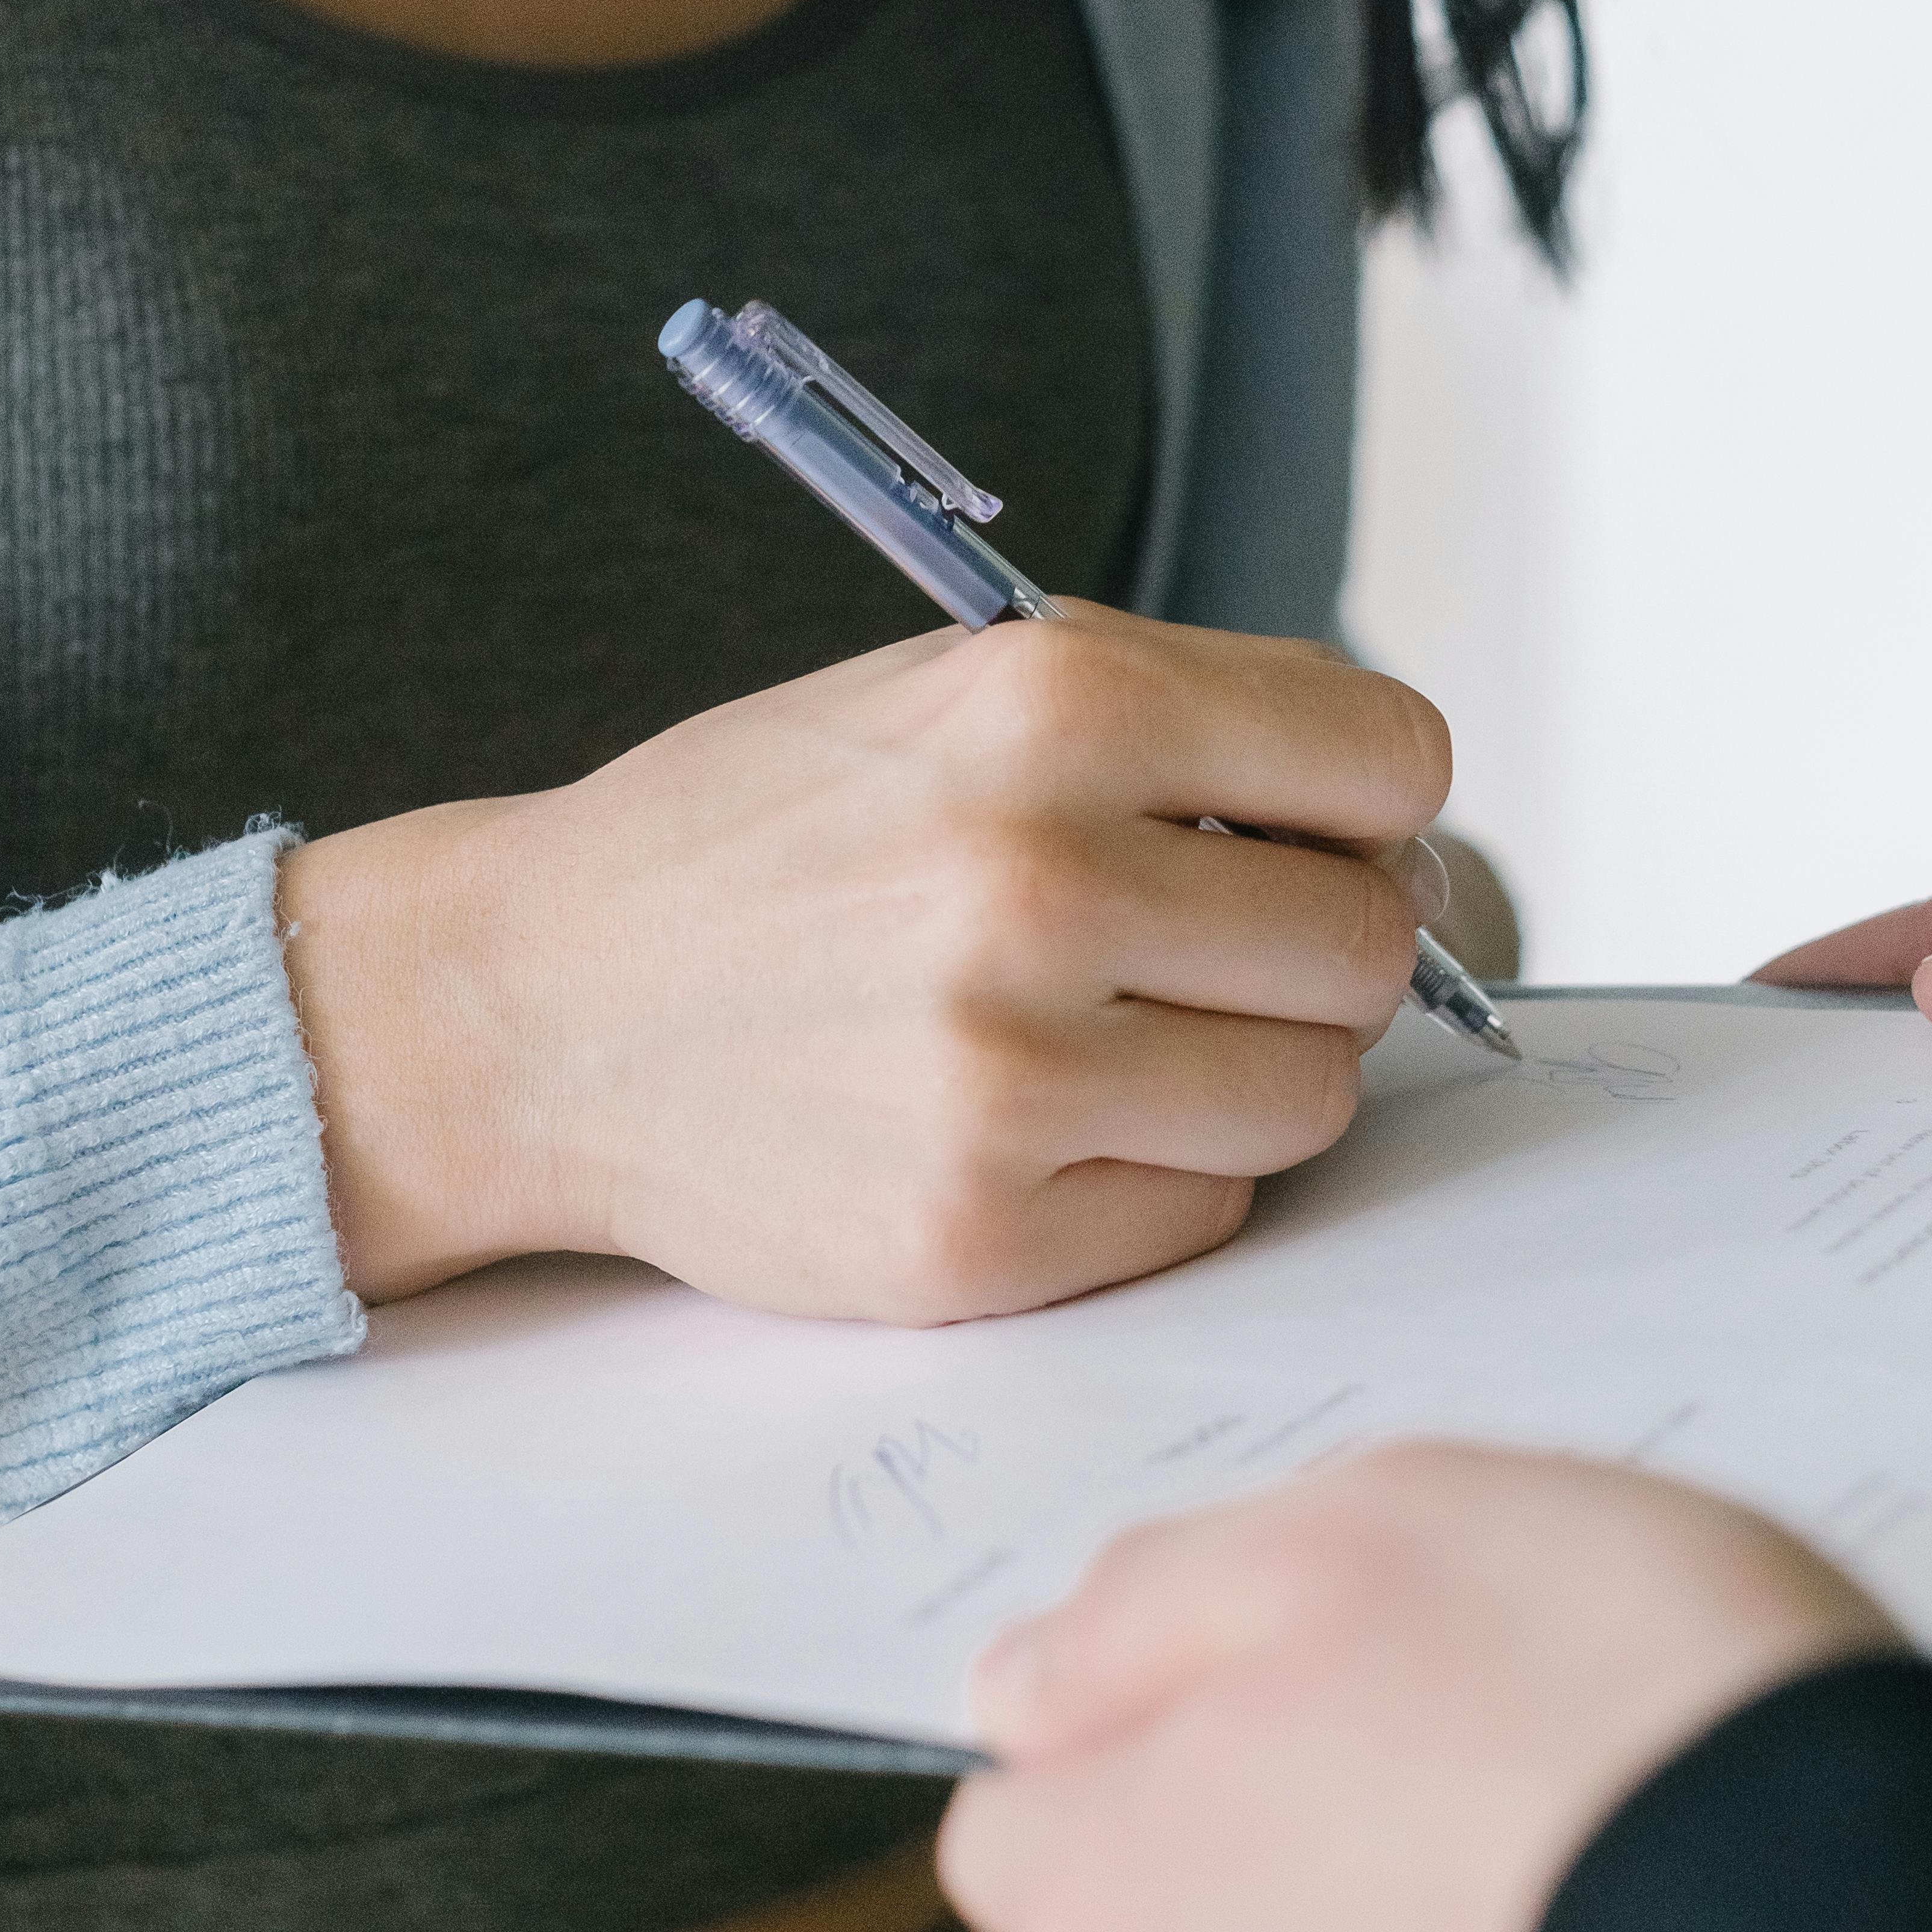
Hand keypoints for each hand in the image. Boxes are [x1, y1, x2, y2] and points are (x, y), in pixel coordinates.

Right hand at [277, 604, 1449, 1314]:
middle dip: (1312, 949)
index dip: (1368, 806)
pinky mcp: (980, 1238)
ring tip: (1116, 1038)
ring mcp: (1007, 1075)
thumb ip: (1179, 729)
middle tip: (1205, 953)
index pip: (1393, 759)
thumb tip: (1393, 835)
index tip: (1311, 836)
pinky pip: (1204, 1213)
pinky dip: (1151, 1176)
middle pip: (1363, 945)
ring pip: (1308, 1096)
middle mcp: (1038, 880)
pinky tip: (1036, 1124)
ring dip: (1243, 1073)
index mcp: (1050, 704)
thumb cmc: (765, 842)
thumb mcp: (952, 693)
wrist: (538, 1007)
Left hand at [938, 1446, 1893, 1931]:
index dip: (1138, 1735)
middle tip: (1471, 1733)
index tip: (1287, 1674)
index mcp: (1105, 1910)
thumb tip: (1028, 1686)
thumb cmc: (1590, 1719)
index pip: (1024, 1835)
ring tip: (1600, 1844)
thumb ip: (1155, 1607)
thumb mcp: (1359, 1533)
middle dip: (1286, 1845)